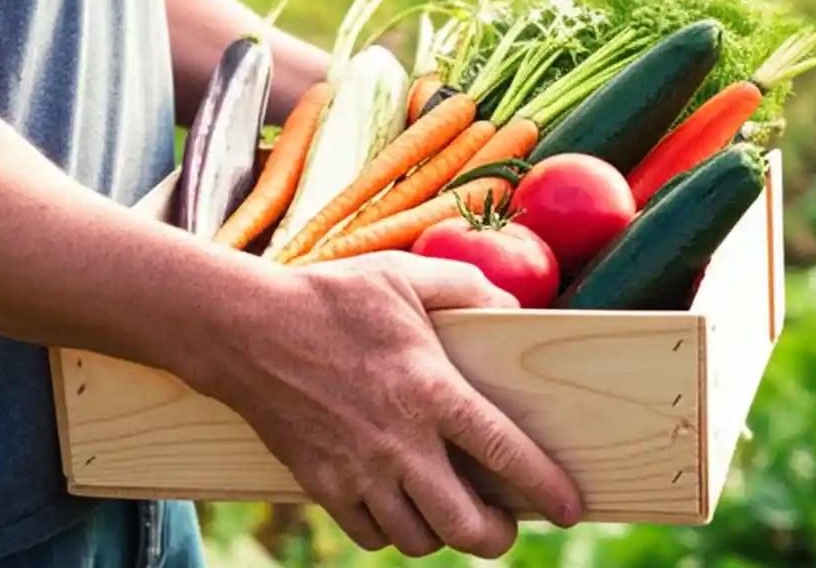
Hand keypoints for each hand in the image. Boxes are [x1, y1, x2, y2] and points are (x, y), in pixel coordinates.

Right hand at [193, 251, 582, 558]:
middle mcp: (399, 442)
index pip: (504, 453)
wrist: (245, 330)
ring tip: (452, 513)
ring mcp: (357, 470)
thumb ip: (467, 286)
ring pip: (418, 540)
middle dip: (497, 538)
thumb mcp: (404, 274)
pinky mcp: (321, 485)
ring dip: (444, 534)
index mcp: (430, 390)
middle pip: (464, 526)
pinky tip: (400, 507)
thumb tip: (513, 304)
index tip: (570, 507)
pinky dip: (393, 532)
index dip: (545, 488)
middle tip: (505, 526)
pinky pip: (371, 536)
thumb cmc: (330, 299)